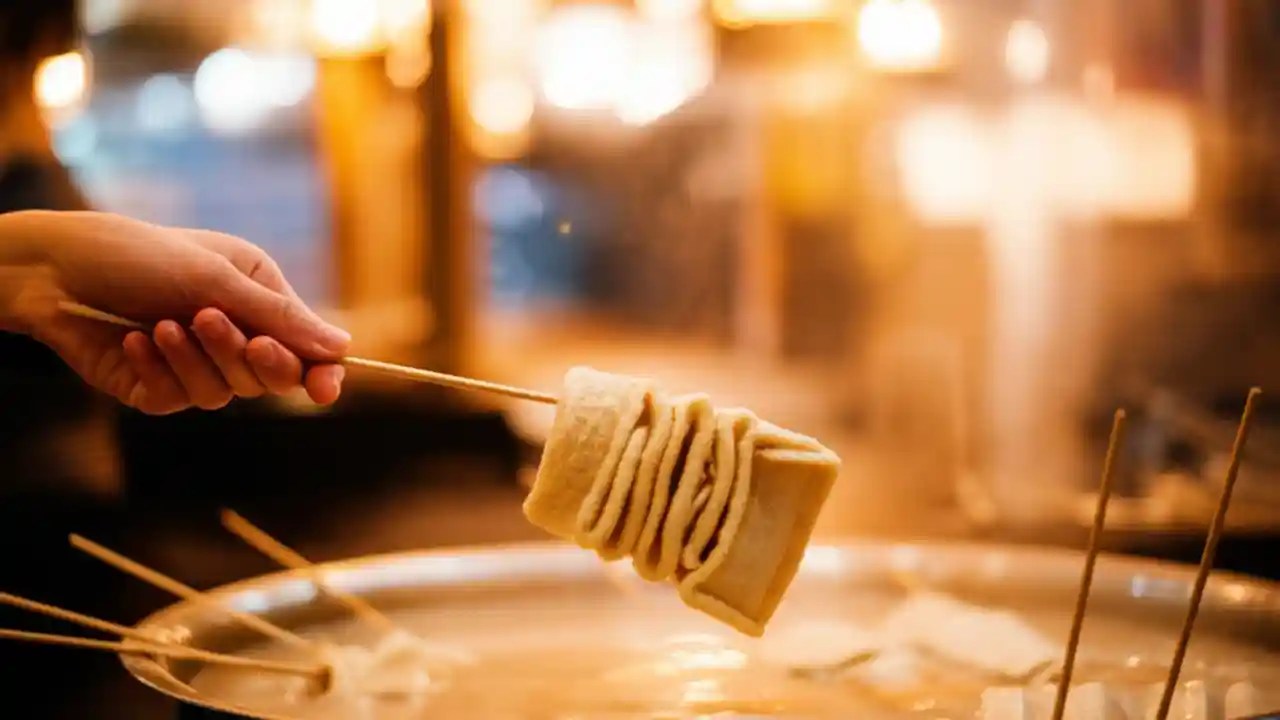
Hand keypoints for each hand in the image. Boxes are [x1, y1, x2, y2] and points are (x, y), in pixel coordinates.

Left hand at [0, 211, 350, 413]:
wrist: (55, 269)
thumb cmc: (140, 255)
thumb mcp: (217, 277)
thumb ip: (281, 317)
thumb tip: (341, 347)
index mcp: (259, 299)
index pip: (305, 348)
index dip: (319, 373)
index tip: (325, 390)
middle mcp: (233, 335)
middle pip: (270, 376)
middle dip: (245, 355)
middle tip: (213, 321)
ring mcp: (195, 365)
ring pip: (225, 392)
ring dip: (195, 358)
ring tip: (162, 323)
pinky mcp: (158, 388)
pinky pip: (178, 398)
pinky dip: (159, 368)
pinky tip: (133, 339)